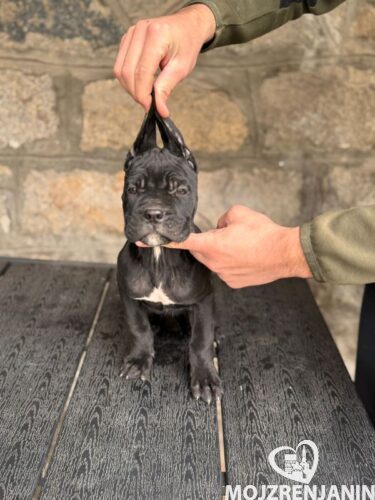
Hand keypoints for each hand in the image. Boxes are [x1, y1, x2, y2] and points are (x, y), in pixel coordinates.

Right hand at [113, 5, 215, 116]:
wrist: (187, 26)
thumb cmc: (187, 44)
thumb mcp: (181, 68)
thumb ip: (166, 88)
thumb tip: (159, 110)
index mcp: (156, 35)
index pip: (141, 72)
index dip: (143, 94)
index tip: (150, 108)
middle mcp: (140, 31)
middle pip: (127, 72)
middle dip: (136, 93)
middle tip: (149, 104)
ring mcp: (131, 33)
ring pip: (120, 70)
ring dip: (130, 87)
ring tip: (146, 94)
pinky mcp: (127, 39)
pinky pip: (120, 64)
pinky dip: (129, 79)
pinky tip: (141, 83)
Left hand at [137, 205, 311, 287]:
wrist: (285, 254)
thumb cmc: (264, 233)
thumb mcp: (239, 214)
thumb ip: (221, 218)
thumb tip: (218, 227)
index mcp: (211, 245)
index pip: (181, 241)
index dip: (162, 240)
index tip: (142, 241)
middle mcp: (213, 263)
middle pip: (200, 250)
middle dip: (208, 242)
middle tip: (226, 235)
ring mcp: (223, 275)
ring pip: (213, 260)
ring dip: (220, 252)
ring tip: (241, 247)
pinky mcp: (234, 283)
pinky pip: (225, 270)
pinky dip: (231, 263)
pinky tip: (246, 258)